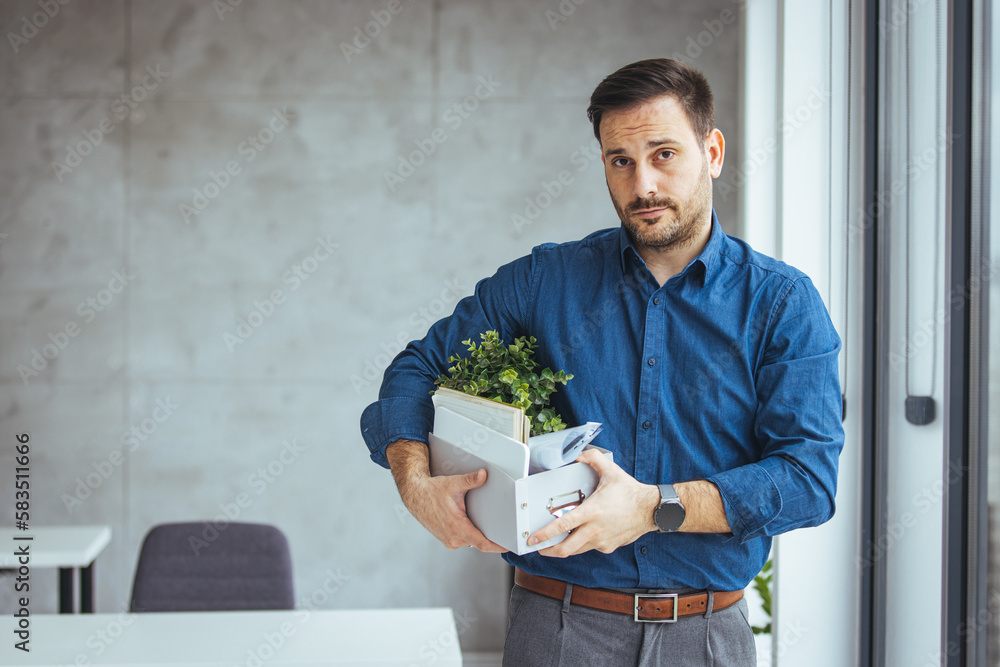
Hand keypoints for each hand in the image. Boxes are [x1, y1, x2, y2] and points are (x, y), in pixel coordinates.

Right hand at [386, 439, 507, 552]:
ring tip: (490, 525)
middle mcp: (453, 538)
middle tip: (505, 531)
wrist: (415, 495)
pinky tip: (473, 524)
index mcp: (457, 528)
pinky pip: (463, 540)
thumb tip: (483, 475)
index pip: (483, 543)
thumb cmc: (431, 491)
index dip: (498, 547)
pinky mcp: (447, 539)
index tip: (509, 547)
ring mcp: (449, 541)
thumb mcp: (452, 484)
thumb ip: (470, 480)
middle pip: (479, 543)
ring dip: (479, 535)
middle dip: (492, 537)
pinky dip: (470, 534)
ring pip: (471, 541)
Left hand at [528, 448, 659, 557]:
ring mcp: (602, 541)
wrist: (651, 510)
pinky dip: (582, 544)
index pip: (562, 526)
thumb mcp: (611, 470)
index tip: (532, 538)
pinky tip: (581, 535)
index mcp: (591, 512)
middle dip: (548, 550)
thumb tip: (578, 454)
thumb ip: (592, 458)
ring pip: (576, 551)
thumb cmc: (631, 493)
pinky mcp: (608, 547)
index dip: (545, 534)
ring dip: (563, 548)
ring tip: (555, 543)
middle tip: (539, 547)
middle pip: (565, 548)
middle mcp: (595, 530)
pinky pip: (590, 548)